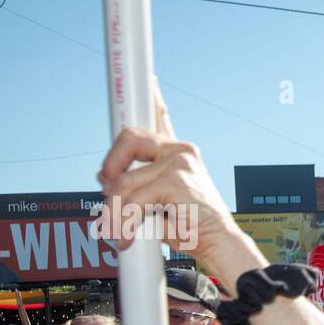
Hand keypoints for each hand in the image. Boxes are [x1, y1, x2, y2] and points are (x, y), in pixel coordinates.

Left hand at [97, 111, 252, 277]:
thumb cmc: (191, 228)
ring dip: (114, 211)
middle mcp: (181, 152)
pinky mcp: (176, 181)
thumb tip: (104, 177)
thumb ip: (136, 185)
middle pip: (128, 138)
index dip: (154, 97)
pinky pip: (132, 200)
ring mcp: (180, 163)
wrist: (219, 245)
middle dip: (110, 167)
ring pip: (123, 181)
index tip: (149, 79)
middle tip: (106, 191)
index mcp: (179, 154)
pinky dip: (124, 222)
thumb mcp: (158, 203)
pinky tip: (129, 237)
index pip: (161, 118)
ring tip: (119, 231)